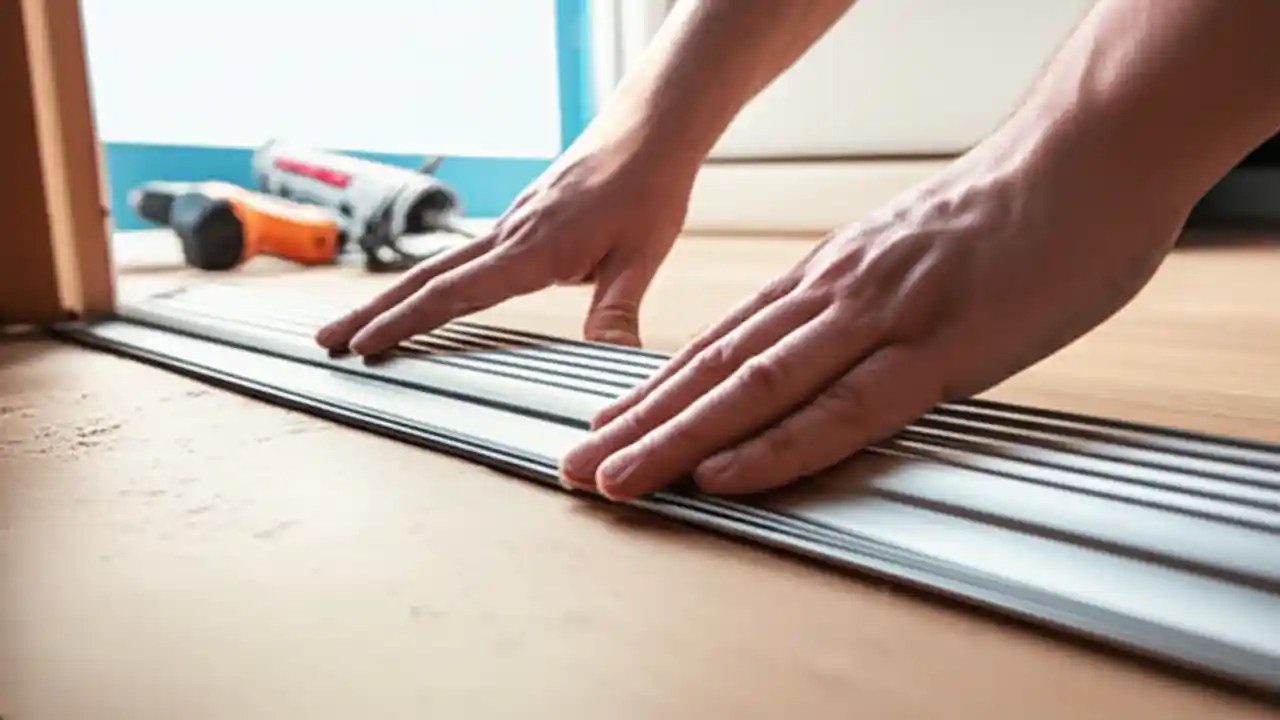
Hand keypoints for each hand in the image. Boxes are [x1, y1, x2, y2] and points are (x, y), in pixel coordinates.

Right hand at [315, 123, 696, 353]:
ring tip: (358, 326)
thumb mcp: (641, 255)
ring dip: (395, 298)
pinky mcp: (519, 222)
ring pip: (438, 267)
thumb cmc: (646, 187)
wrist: (646, 131)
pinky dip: (431, 281)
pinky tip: (424, 297)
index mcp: (531, 249)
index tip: (364, 343)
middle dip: (374, 312)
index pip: (454, 292)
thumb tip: (611, 361)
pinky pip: (463, 257)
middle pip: (425, 279)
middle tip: (327, 341)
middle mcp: (508, 236)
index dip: (406, 322)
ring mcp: (508, 226)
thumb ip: (617, 310)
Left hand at [559, 138, 1185, 499]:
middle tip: (576, 467)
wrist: (1088, 157)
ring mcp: (883, 319)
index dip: (658, 391)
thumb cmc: (1010, 212)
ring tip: (616, 479)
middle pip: (716, 370)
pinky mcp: (941, 348)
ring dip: (677, 440)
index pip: (723, 344)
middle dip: (639, 424)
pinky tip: (723, 474)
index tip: (610, 425)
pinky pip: (845, 408)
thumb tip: (834, 349)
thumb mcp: (911, 256)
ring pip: (756, 389)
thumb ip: (864, 304)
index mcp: (829, 277)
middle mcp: (836, 294)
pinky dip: (778, 447)